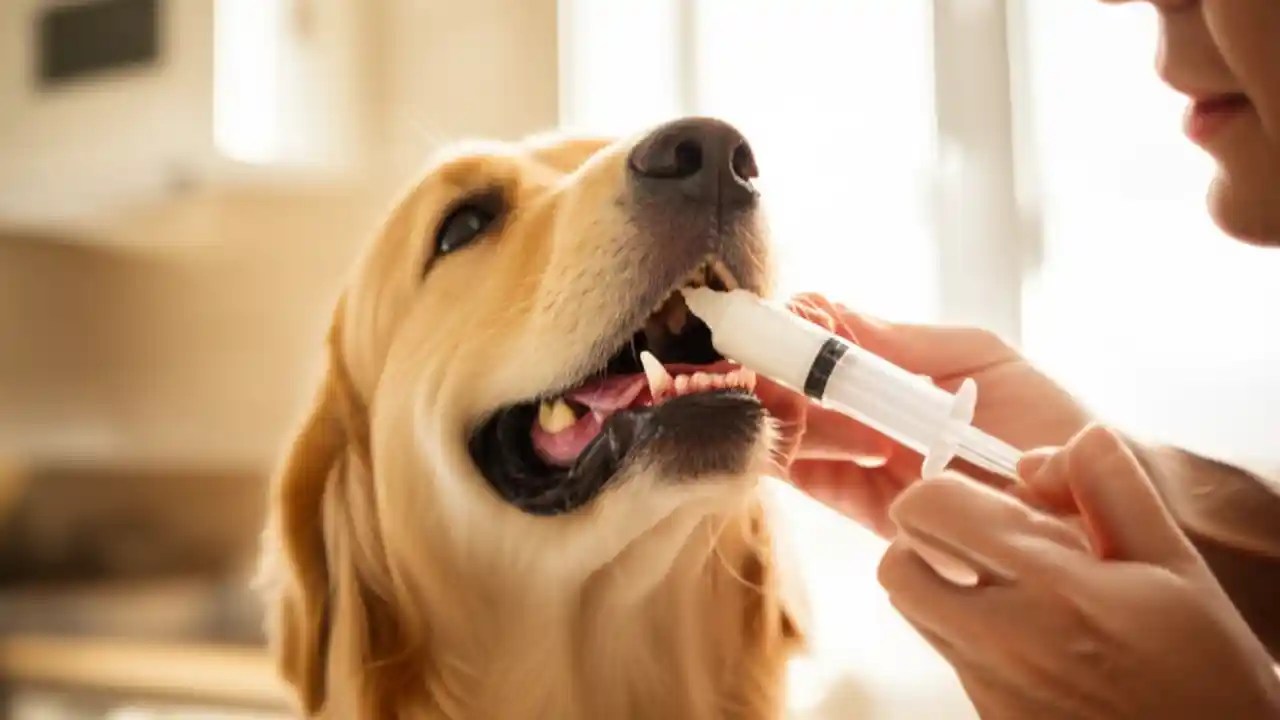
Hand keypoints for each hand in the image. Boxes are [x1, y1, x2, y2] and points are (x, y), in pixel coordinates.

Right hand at [758, 293, 1091, 535]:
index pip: (829, 343)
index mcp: (900, 375)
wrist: (1096, 511)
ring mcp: (870, 465)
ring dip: (772, 409)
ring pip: (796, 431)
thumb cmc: (1054, 424)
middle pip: (801, 387)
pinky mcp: (873, 514)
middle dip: (772, 370)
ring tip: (764, 394)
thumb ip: (911, 342)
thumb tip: (831, 314)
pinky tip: (778, 433)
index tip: (782, 322)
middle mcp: (877, 417)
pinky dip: (786, 456)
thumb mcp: (985, 362)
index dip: (797, 330)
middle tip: (755, 362)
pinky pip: (814, 480)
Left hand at [880, 425, 1279, 718]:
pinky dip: (970, 632)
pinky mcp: (988, 716)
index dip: (949, 490)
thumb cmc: (1200, 667)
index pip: (929, 510)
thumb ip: (1107, 484)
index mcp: (1050, 587)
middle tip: (985, 541)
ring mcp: (988, 686)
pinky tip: (1033, 636)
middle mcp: (1002, 640)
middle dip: (930, 539)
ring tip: (1014, 588)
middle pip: (897, 566)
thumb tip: (1037, 455)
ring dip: (944, 585)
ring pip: (914, 611)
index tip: (994, 502)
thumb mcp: (1172, 560)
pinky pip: (949, 655)